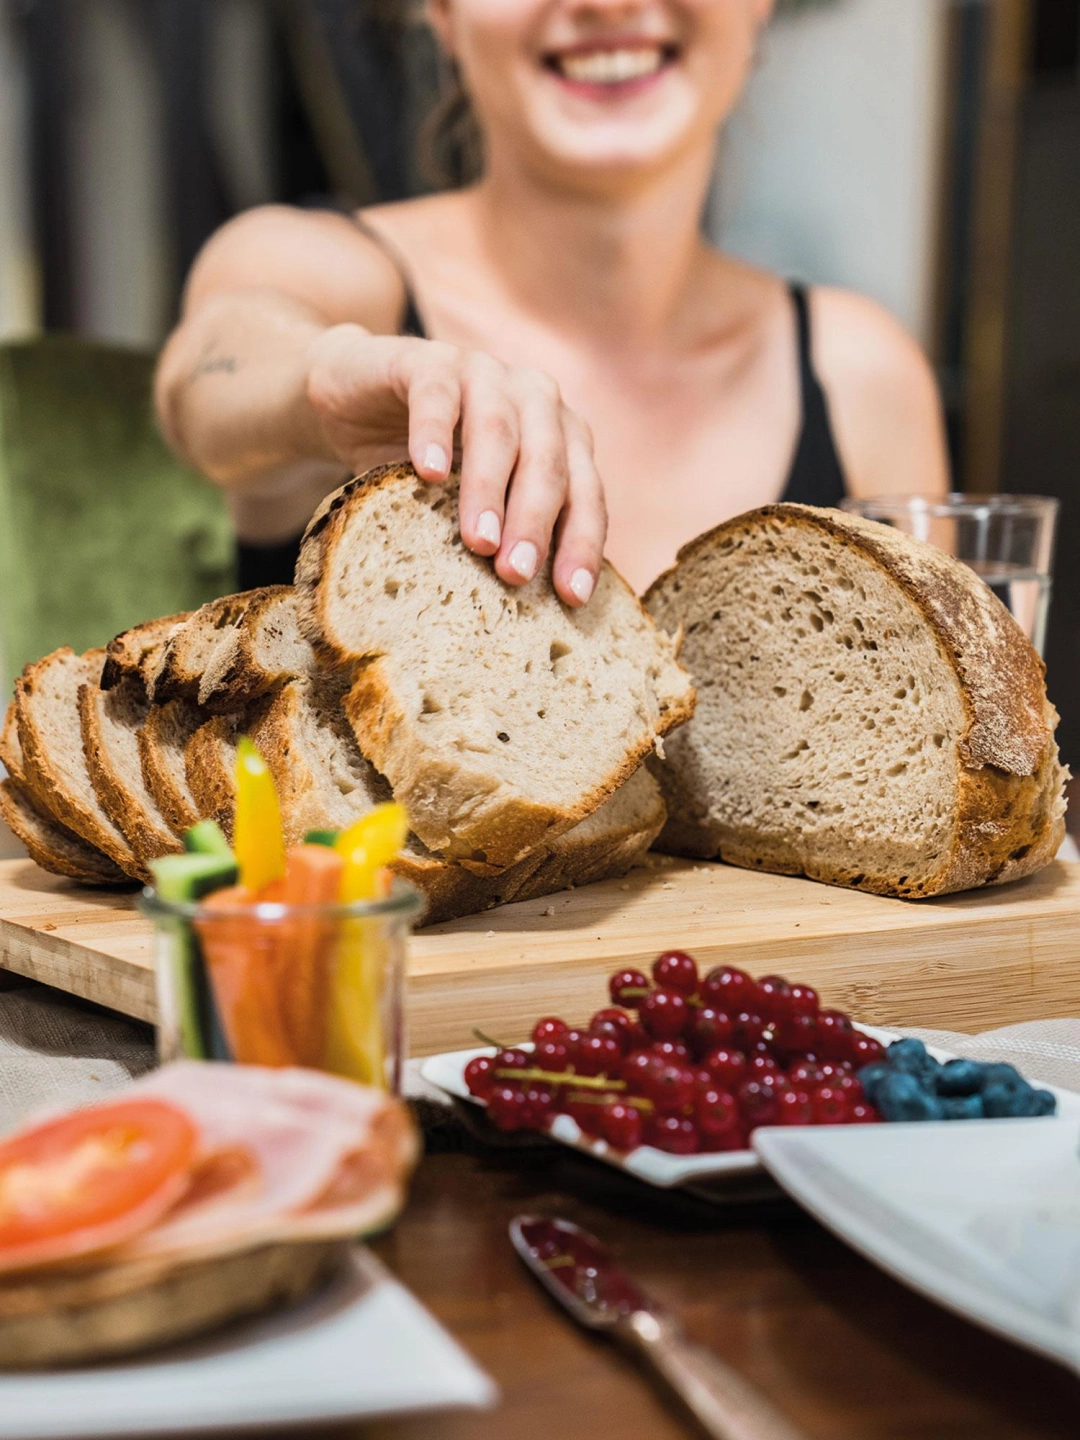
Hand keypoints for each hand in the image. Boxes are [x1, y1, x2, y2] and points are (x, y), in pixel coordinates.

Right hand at [306, 324, 605, 605]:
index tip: (571, 596)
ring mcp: (484, 372)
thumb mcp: (469, 505)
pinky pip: (437, 397)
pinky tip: (429, 475)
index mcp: (560, 437)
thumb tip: (531, 618)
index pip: (584, 494)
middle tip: (516, 574)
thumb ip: (505, 537)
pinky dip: (435, 435)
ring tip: (478, 540)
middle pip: (548, 462)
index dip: (580, 543)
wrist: (355, 399)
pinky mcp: (428, 361)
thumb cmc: (427, 467)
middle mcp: (534, 398)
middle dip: (535, 521)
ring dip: (490, 487)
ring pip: (497, 429)